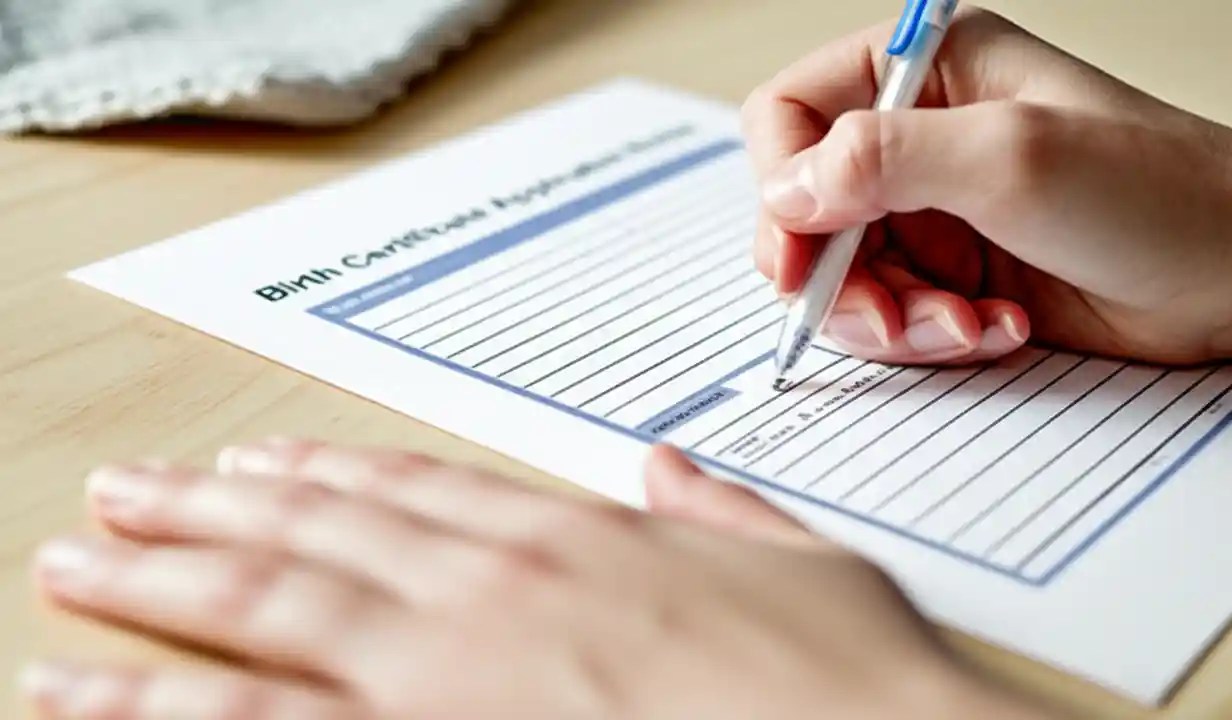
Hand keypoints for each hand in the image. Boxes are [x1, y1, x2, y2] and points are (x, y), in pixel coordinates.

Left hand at [22, 439, 1057, 718]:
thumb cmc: (842, 678)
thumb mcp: (800, 563)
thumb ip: (719, 513)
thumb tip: (677, 469)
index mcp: (574, 538)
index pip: (418, 489)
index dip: (327, 474)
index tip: (261, 464)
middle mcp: (494, 593)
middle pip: (316, 537)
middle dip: (205, 517)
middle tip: (122, 498)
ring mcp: (451, 678)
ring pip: (268, 618)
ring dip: (159, 595)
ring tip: (74, 579)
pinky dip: (178, 717)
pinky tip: (102, 707)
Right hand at [744, 6, 1231, 365]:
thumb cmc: (1156, 193)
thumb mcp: (1010, 158)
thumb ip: (882, 159)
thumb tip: (786, 193)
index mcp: (923, 74)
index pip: (791, 117)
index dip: (781, 188)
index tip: (798, 260)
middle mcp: (918, 137)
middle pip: (808, 212)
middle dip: (842, 278)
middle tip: (889, 317)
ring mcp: (933, 207)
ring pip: (845, 276)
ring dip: (893, 318)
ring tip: (965, 323)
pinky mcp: (953, 270)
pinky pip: (894, 314)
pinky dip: (930, 336)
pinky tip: (994, 328)